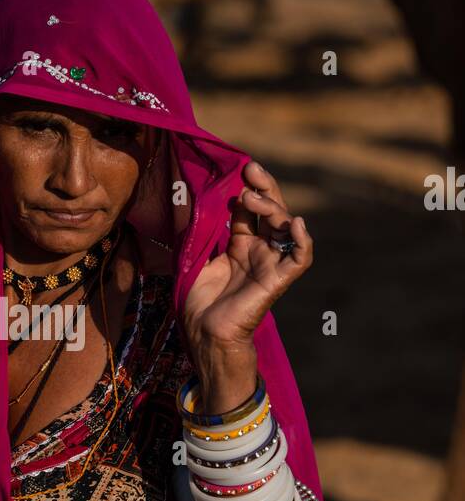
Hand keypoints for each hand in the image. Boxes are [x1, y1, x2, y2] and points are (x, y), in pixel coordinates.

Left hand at [182, 159, 311, 375]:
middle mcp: (258, 250)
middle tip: (251, 168)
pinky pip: (300, 258)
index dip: (246, 189)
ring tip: (250, 196)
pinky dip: (303, 240)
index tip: (238, 170)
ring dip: (272, 207)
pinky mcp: (279, 279)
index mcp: (239, 245)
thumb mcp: (197, 257)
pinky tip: (296, 223)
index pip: (249, 210)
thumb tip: (199, 198)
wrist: (204, 332)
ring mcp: (271, 263)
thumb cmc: (198, 301)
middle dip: (264, 187)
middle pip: (271, 211)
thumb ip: (204, 231)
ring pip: (285, 226)